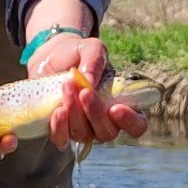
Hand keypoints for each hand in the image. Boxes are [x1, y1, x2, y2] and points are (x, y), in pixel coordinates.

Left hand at [27, 33, 149, 150]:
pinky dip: (60, 127)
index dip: (130, 122)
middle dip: (95, 112)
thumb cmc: (77, 54)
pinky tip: (58, 111)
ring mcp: (83, 128)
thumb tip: (89, 81)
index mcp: (122, 103)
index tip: (116, 108)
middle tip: (84, 91)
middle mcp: (105, 121)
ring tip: (66, 86)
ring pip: (84, 134)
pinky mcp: (62, 130)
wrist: (50, 57)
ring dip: (75, 112)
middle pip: (108, 132)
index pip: (137, 125)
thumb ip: (95, 59)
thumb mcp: (90, 47)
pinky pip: (62, 139)